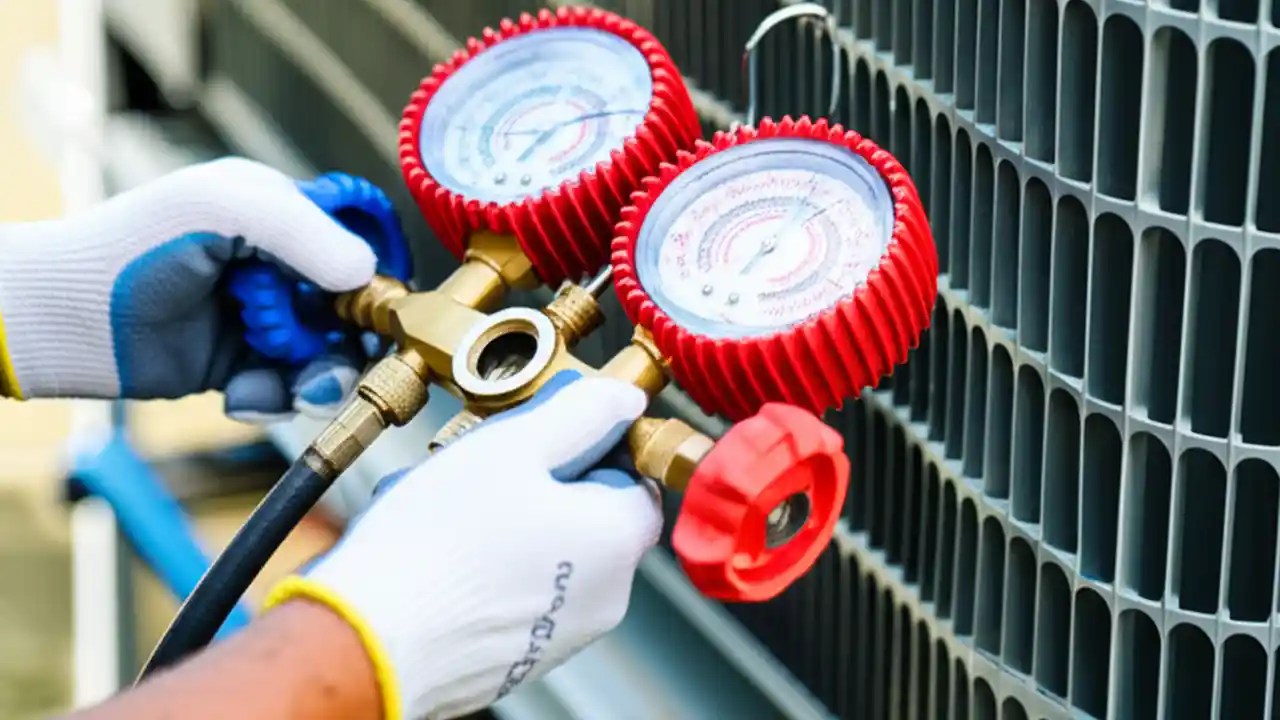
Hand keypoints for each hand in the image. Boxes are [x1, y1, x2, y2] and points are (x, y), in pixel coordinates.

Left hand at [0, 157, 376, 419]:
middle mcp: (278, 266)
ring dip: (313, 380)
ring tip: (281, 387)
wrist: (65, 318)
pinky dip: (271, 398)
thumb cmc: (131, 246)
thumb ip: (303, 230)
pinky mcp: (240, 363)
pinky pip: (286, 389)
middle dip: (345, 343)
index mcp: (283, 214)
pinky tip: (239, 394)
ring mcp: (261, 318)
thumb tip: (366, 272)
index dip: (375, 276)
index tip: (378, 309)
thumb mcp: (223, 207)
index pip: (359, 240)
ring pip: (327, 357)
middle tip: (323, 362)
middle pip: (351, 310)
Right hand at [265, 371, 662, 719]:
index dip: (587, 438)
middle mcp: (604, 596)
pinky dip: (486, 562)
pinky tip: (438, 549)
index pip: (631, 470)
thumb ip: (580, 413)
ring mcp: (562, 631)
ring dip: (505, 518)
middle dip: (536, 478)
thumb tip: (620, 398)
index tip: (542, 425)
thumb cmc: (434, 549)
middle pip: (586, 509)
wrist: (369, 645)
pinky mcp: (521, 655)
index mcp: (617, 541)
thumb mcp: (513, 447)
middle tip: (481, 462)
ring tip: (444, 506)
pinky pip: (516, 588)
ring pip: (546, 547)